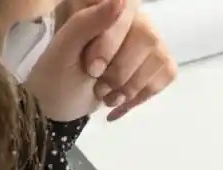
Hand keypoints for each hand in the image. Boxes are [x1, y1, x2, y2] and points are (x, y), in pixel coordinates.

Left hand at [61, 0, 178, 120]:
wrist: (60, 105)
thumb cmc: (56, 75)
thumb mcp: (63, 50)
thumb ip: (87, 22)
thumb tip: (121, 0)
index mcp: (99, 5)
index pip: (125, 8)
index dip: (112, 41)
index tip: (93, 68)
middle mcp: (127, 17)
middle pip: (147, 36)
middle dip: (121, 70)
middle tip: (98, 85)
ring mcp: (144, 39)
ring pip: (158, 57)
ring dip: (131, 86)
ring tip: (106, 96)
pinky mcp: (154, 62)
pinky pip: (166, 73)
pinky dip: (141, 96)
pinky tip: (120, 103)